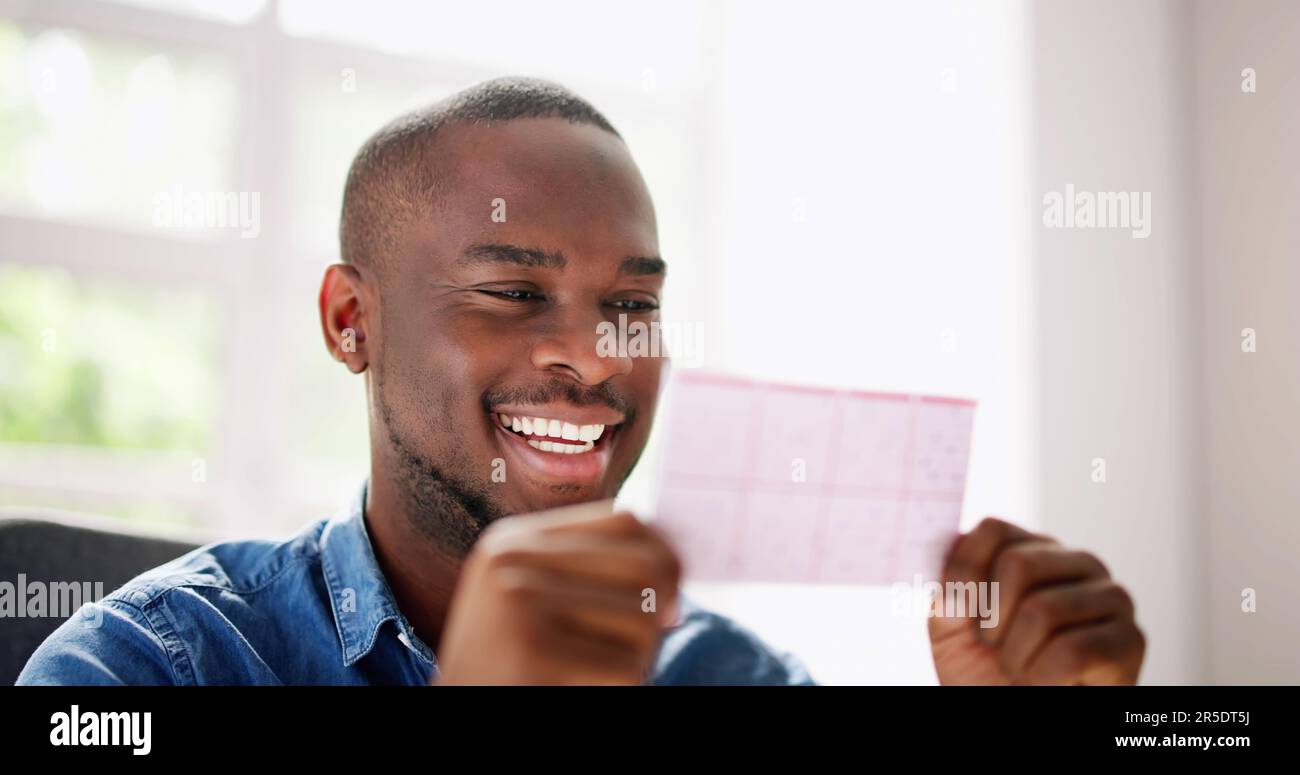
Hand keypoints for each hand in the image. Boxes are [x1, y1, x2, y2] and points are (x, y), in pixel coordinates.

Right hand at [434, 501, 680, 684]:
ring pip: (643, 619)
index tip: (665, 604)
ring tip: (593, 674)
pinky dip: (621, 688)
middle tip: (635, 652)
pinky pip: (626, 667)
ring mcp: (517, 600)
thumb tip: (675, 564)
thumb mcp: (534, 604)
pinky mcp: (530, 649)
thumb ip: (590, 573)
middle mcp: (512, 559)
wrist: (457, 712)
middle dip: (658, 612)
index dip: (664, 559)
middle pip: (645, 564)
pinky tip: (580, 690)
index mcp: (513, 541)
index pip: (626, 520)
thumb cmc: (507, 669)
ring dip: (637, 659)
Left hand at [928, 517, 1144, 684]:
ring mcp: (1111, 597)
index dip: (965, 575)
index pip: (993, 530)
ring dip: (1017, 656)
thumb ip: (949, 584)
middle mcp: (1080, 563)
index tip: (961, 614)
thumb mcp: (950, 624)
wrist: (1015, 717)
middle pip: (1018, 563)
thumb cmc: (986, 672)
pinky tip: (1051, 683)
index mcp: (1036, 549)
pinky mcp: (1131, 639)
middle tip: (998, 649)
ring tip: (1024, 669)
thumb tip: (954, 547)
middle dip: (992, 620)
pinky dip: (1045, 677)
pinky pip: (1072, 651)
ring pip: (1043, 610)